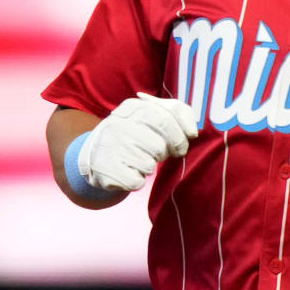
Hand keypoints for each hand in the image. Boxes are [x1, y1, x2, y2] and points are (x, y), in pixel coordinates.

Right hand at [79, 92, 198, 191]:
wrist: (96, 155)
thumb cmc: (136, 136)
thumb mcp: (154, 117)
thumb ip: (178, 114)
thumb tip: (193, 131)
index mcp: (132, 107)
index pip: (165, 118)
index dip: (178, 136)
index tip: (180, 147)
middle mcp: (117, 123)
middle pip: (158, 146)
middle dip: (164, 155)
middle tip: (157, 155)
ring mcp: (108, 146)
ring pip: (148, 166)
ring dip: (149, 167)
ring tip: (137, 160)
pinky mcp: (103, 169)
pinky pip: (136, 182)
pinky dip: (137, 181)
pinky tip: (128, 172)